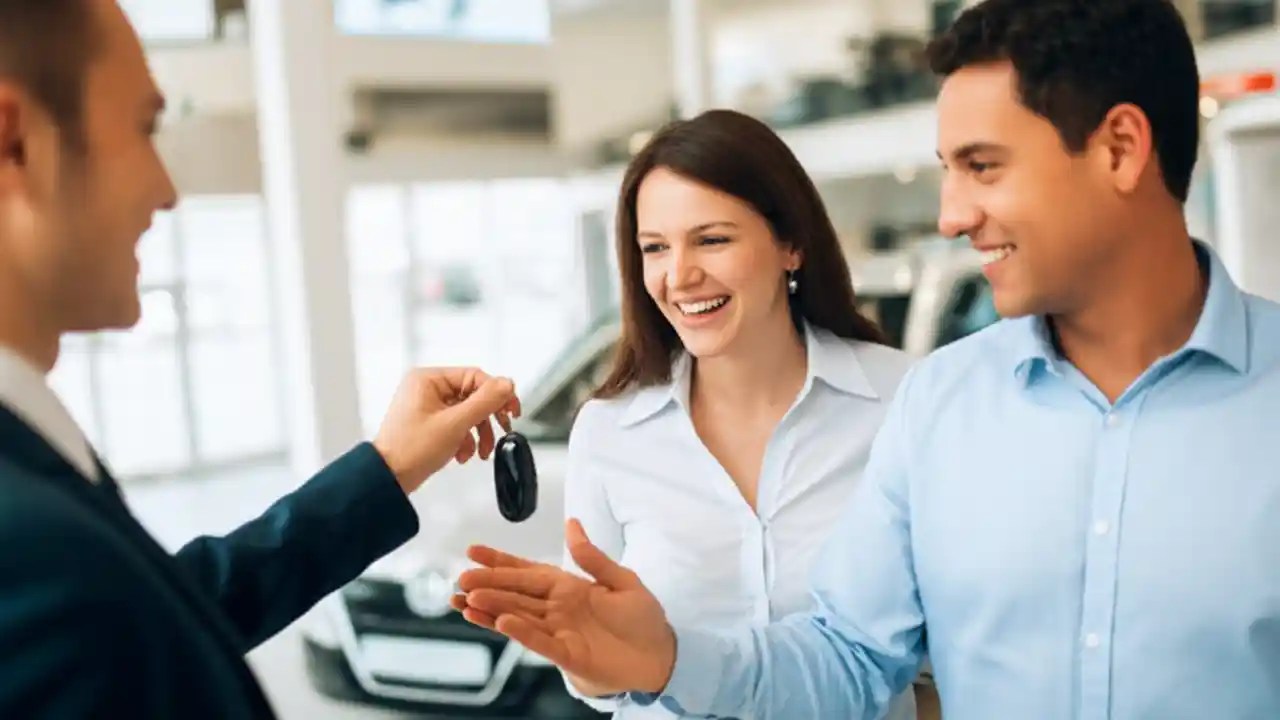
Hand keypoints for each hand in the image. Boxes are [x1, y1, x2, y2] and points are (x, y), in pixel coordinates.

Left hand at [372, 367, 520, 493]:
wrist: (388, 479)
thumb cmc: (410, 450)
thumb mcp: (455, 423)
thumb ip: (485, 401)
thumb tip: (506, 383)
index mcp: (428, 379)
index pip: (475, 377)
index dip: (497, 394)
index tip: (512, 410)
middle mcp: (427, 388)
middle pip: (473, 395)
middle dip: (487, 419)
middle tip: (503, 429)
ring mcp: (428, 406)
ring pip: (467, 412)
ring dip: (478, 433)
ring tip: (482, 452)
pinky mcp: (430, 423)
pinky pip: (457, 425)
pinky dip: (465, 440)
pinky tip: (463, 455)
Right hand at [453, 519, 675, 695]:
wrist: (661, 654)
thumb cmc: (643, 617)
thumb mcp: (622, 580)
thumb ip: (592, 557)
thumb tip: (572, 524)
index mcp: (567, 587)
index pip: (527, 571)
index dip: (500, 562)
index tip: (473, 551)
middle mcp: (557, 609)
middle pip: (515, 594)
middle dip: (488, 586)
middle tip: (461, 579)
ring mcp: (559, 632)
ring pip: (518, 617)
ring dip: (493, 609)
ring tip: (465, 602)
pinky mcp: (567, 654)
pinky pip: (539, 641)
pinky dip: (520, 632)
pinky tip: (501, 622)